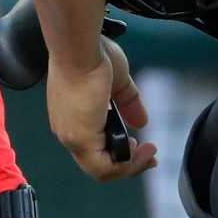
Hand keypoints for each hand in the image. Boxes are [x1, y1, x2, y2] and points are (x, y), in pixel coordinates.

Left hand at [46, 37, 157, 181]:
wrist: (80, 48)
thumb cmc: (92, 57)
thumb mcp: (117, 83)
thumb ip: (128, 103)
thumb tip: (142, 122)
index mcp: (72, 117)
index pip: (94, 145)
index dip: (119, 149)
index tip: (140, 143)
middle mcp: (67, 131)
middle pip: (98, 162)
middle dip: (128, 162)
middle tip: (149, 156)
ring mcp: (71, 137)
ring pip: (101, 169)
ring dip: (130, 166)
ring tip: (149, 154)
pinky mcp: (80, 140)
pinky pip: (104, 168)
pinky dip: (126, 165)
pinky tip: (141, 150)